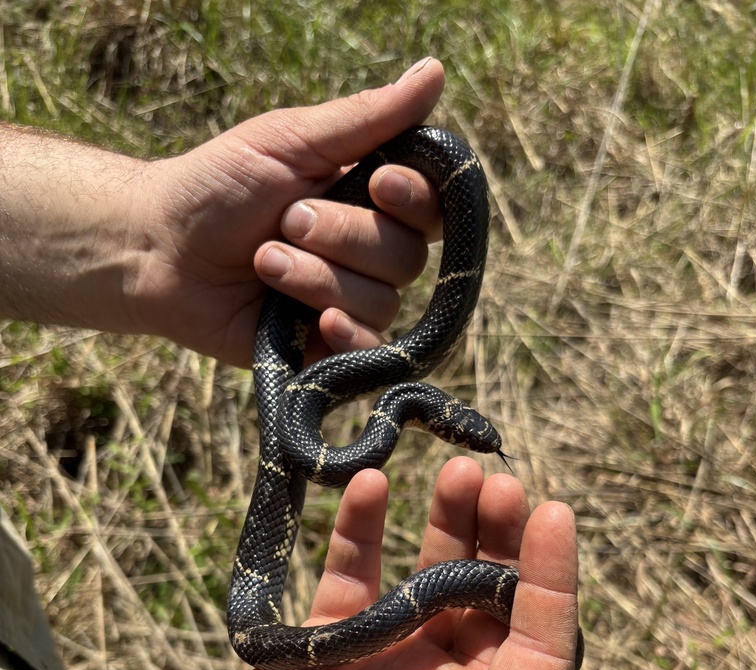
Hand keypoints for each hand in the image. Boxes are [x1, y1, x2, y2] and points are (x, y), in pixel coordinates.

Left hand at [133, 58, 444, 365]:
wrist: (159, 250)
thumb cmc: (217, 186)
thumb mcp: (290, 139)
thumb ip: (366, 117)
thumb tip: (435, 71)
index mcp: (368, 199)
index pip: (430, 207)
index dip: (414, 200)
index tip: (378, 183)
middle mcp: (368, 253)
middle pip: (406, 255)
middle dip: (341, 236)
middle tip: (284, 221)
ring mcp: (349, 301)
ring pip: (382, 299)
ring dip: (317, 277)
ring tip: (264, 263)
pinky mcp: (326, 348)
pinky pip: (367, 349)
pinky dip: (346, 333)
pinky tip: (317, 321)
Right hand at [149, 457, 681, 669]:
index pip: (538, 657)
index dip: (551, 587)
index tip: (555, 515)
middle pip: (490, 608)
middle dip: (502, 543)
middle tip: (501, 480)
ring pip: (428, 584)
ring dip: (444, 527)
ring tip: (454, 470)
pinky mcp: (322, 653)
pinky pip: (351, 580)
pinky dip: (361, 533)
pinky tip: (370, 485)